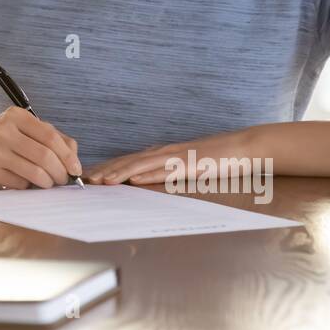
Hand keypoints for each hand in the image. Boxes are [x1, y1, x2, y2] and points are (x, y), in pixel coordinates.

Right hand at [0, 106, 81, 188]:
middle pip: (44, 156)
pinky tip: (26, 183)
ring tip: (48, 183)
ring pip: (34, 172)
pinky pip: (18, 183)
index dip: (67, 155)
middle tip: (63, 180)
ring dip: (47, 182)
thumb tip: (74, 154)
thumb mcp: (22, 128)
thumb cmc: (1, 138)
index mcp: (17, 116)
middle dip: (60, 172)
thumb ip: (50, 136)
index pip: (50, 136)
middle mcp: (4, 130)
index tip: (75, 169)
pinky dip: (28, 186)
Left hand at [84, 126, 261, 185]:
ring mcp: (179, 158)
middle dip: (107, 170)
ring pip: (144, 165)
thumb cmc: (214, 159)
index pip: (129, 161)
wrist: (243, 148)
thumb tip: (142, 181)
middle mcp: (166, 153)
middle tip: (85, 180)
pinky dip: (150, 175)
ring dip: (122, 173)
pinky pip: (168, 171)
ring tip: (104, 182)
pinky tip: (136, 181)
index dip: (108, 168)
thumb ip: (164, 170)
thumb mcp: (185, 165)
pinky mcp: (192, 165)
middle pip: (130, 161)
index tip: (89, 177)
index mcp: (163, 153)